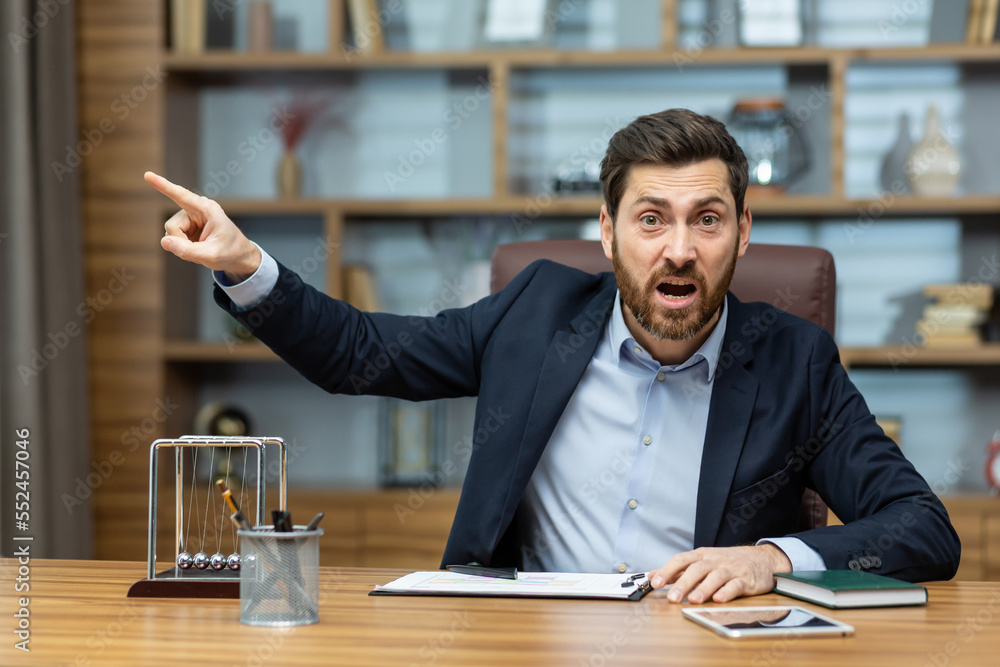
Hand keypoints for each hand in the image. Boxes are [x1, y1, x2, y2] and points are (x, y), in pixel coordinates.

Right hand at [144, 171, 260, 282]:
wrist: (239, 257)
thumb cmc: (230, 253)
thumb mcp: (211, 256)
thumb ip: (187, 250)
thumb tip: (164, 241)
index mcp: (207, 209)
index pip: (181, 196)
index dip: (163, 186)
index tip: (147, 175)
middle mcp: (197, 210)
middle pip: (172, 226)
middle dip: (180, 242)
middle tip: (200, 251)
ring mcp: (190, 218)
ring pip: (171, 233)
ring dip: (182, 246)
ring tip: (202, 249)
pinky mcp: (187, 226)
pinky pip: (174, 239)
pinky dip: (183, 247)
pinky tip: (198, 249)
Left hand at [648, 544, 790, 603]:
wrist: (761, 559)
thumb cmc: (726, 562)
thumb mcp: (701, 561)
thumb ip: (678, 570)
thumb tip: (653, 575)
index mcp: (701, 555)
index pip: (681, 560)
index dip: (667, 570)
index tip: (655, 582)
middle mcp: (714, 560)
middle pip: (696, 569)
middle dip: (683, 583)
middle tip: (672, 598)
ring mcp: (730, 569)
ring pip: (715, 577)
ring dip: (703, 588)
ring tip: (693, 600)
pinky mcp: (745, 580)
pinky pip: (736, 585)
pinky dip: (727, 592)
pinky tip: (719, 600)